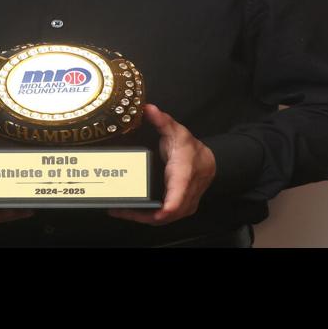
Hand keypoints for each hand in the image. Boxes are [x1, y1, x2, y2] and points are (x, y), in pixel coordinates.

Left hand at [109, 103, 216, 225]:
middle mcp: (185, 195)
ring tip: (119, 211)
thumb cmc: (191, 149)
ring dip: (141, 218)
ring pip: (163, 219)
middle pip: (165, 215)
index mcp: (183, 176)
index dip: (164, 210)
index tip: (151, 213)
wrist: (210, 162)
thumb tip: (148, 109)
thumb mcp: (177, 132)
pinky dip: (148, 217)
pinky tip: (131, 213)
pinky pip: (164, 218)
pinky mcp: (182, 210)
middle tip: (117, 209)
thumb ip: (162, 121)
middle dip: (140, 216)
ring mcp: (185, 205)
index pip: (177, 199)